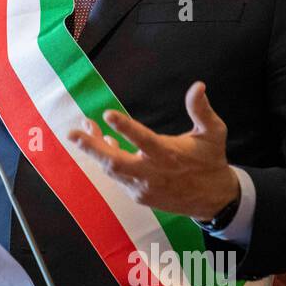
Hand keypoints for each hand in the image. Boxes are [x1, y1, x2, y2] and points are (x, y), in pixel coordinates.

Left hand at [66, 81, 238, 219]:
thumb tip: (198, 86)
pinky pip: (118, 177)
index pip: (144, 140)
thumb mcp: (213, 133)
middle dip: (92, 148)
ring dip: (95, 151)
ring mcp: (144, 187)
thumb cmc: (210, 160)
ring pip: (112, 170)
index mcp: (169, 154)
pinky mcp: (139, 196)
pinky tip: (102, 144)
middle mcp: (153, 173)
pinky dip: (107, 162)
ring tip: (82, 132)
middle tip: (72, 133)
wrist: (213, 199)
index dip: (125, 127)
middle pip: (116, 162)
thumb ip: (202, 110)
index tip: (107, 114)